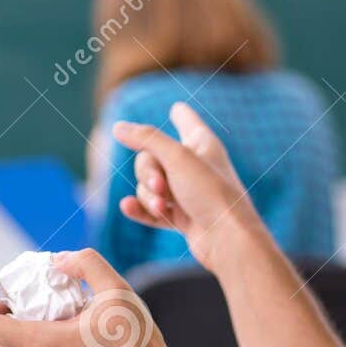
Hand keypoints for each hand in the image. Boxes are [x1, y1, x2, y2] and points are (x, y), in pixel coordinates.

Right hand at [113, 102, 261, 271]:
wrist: (227, 239)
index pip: (188, 122)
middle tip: (161, 186)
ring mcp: (188, 193)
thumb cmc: (211, 193)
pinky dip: (142, 210)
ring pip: (149, 187)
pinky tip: (128, 207)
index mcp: (202, 143)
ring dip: (150, 197)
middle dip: (148, 173)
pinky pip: (152, 210)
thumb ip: (146, 139)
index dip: (181, 115)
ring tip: (164, 208)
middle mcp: (195, 166)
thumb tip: (118, 127)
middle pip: (151, 158)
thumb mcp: (176, 158)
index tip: (177, 108)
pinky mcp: (183, 217)